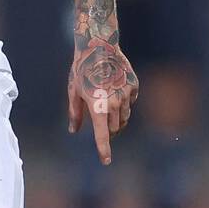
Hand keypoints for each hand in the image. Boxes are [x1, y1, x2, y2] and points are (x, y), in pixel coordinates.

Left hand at [68, 38, 138, 164]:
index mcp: (97, 107)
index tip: (106, 161)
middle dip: (108, 131)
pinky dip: (124, 103)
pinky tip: (115, 91)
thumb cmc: (82, 70)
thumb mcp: (74, 92)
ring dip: (116, 119)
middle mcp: (114, 104)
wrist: (99, 46)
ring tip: (106, 107)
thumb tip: (74, 131)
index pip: (102, 136)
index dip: (104, 150)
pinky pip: (130, 102)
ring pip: (124, 117)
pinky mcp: (134, 86)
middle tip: (100, 122)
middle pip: (114, 128)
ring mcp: (126, 95)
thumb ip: (75, 114)